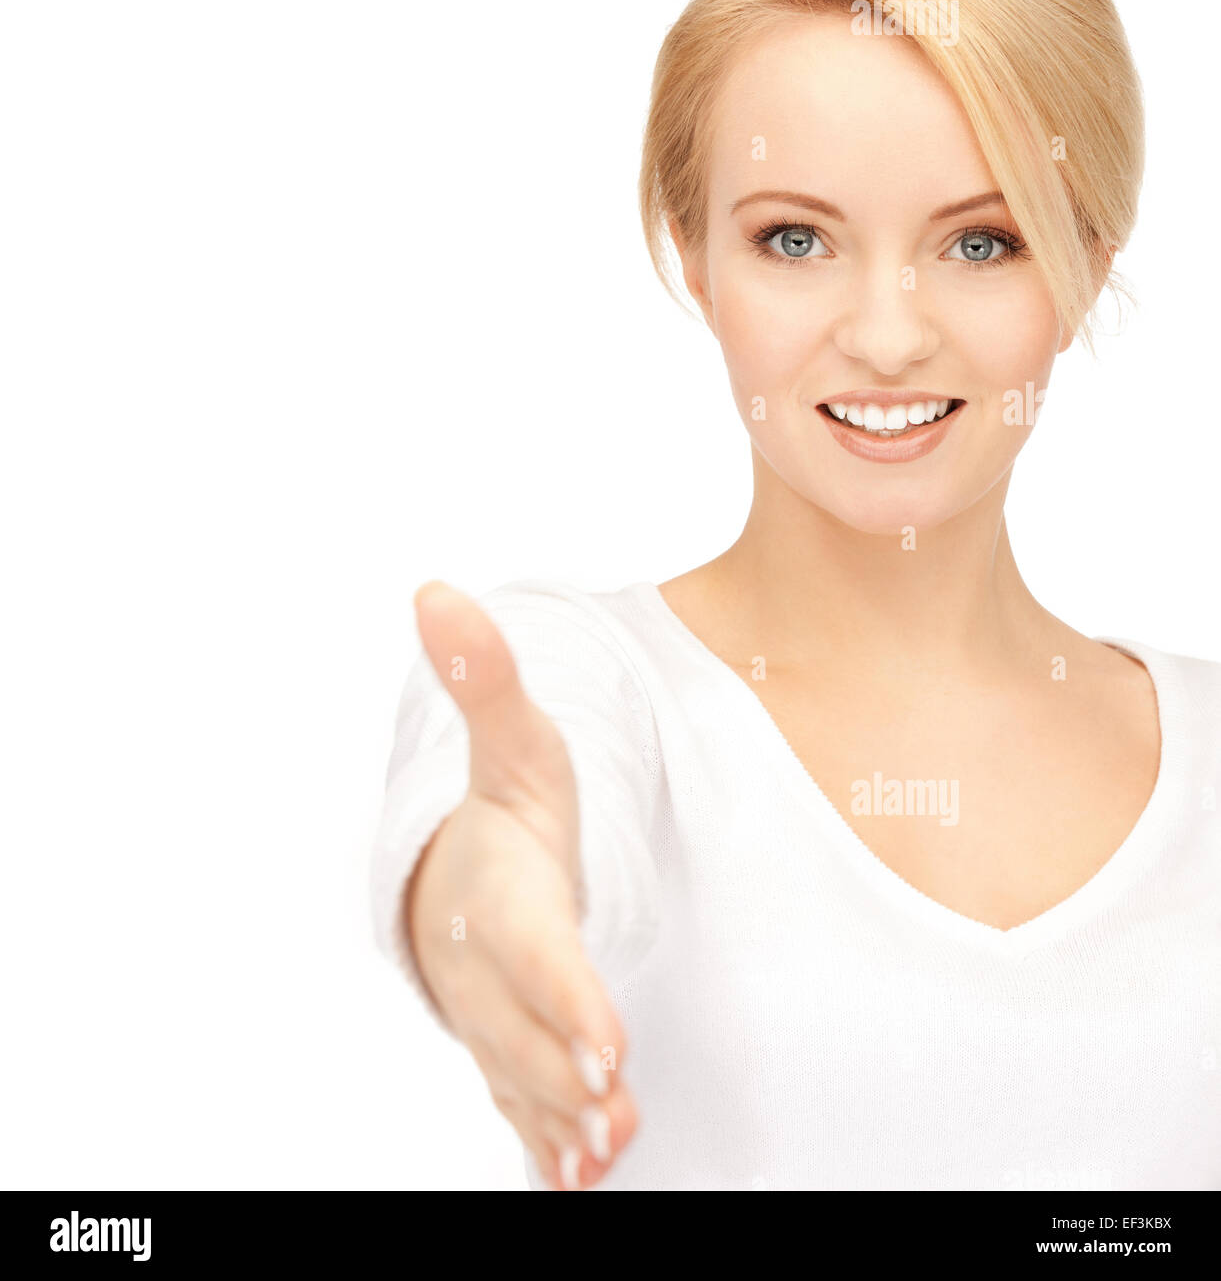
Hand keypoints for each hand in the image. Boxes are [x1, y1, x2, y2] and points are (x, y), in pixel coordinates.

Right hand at [402, 580, 637, 1189]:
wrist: (460, 881)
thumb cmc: (506, 815)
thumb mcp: (514, 747)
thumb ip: (484, 680)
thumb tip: (435, 589)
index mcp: (495, 891)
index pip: (526, 944)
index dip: (559, 989)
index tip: (606, 1036)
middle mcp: (485, 964)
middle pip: (520, 1027)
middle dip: (562, 1071)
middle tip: (613, 1111)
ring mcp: (494, 1015)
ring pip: (519, 1078)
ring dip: (558, 1118)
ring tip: (604, 1155)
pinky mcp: (511, 1051)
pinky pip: (522, 1104)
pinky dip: (545, 1145)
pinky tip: (578, 1180)